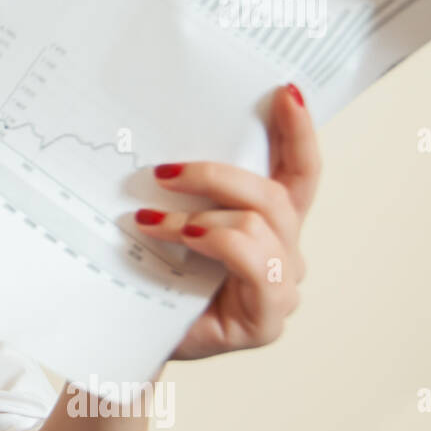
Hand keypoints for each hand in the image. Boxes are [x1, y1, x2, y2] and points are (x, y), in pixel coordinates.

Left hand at [133, 83, 321, 361]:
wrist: (131, 338)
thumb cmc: (153, 280)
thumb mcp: (169, 221)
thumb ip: (187, 189)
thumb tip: (167, 141)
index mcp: (271, 223)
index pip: (299, 171)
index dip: (298, 131)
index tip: (283, 92)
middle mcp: (286, 252)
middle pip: (274, 195)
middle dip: (218, 174)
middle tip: (164, 170)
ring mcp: (282, 287)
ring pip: (260, 225)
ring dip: (198, 215)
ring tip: (147, 218)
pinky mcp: (267, 320)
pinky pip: (256, 264)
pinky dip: (215, 242)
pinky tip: (177, 238)